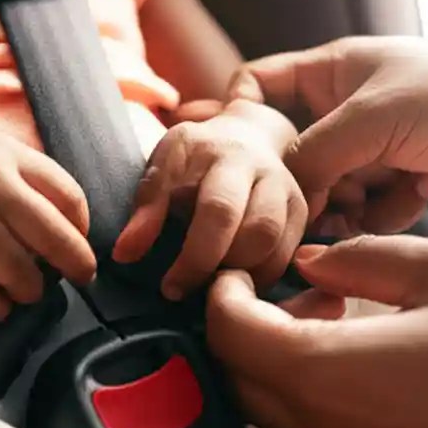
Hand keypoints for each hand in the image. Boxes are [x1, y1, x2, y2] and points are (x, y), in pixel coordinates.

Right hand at [0, 110, 95, 322]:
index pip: (70, 196)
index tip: (79, 240)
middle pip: (58, 243)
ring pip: (23, 279)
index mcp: (3, 154)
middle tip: (76, 280)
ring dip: (28, 293)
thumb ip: (10, 164)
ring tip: (20, 291)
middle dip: (75, 268)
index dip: (82, 227)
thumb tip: (52, 204)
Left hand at [113, 101, 306, 299]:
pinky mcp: (302, 213)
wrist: (248, 136)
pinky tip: (235, 283)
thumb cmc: (196, 157)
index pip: (218, 211)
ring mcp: (289, 191)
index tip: (168, 286)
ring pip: (275, 247)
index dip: (195, 257)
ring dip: (242, 276)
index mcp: (225, 154)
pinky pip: (288, 256)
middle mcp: (265, 170)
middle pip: (256, 232)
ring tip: (209, 286)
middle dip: (219, 270)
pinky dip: (261, 278)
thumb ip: (146, 209)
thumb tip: (125, 255)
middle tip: (188, 291)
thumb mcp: (163, 167)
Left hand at [205, 235, 427, 427]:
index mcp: (324, 374)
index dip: (222, 292)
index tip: (243, 268)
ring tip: (335, 322)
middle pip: (239, 379)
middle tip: (294, 291)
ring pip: (274, 415)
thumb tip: (312, 263)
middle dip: (245, 328)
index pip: (227, 333)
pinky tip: (366, 367)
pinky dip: (314, 401)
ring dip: (280, 365)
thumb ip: (362, 261)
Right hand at [229, 36, 427, 233]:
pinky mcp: (405, 177)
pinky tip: (419, 194)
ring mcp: (377, 143)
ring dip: (352, 204)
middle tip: (326, 200)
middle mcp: (348, 106)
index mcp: (332, 71)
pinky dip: (388, 210)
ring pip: (331, 189)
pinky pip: (370, 208)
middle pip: (294, 153)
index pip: (259, 86)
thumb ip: (314, 155)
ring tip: (380, 198)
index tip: (250, 159)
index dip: (244, 119)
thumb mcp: (372, 120)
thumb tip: (284, 196)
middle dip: (310, 183)